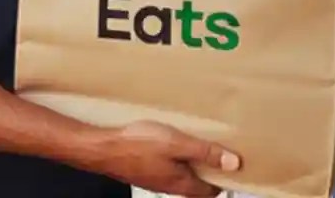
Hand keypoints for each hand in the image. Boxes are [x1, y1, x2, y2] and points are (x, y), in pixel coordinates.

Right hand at [90, 120, 240, 196]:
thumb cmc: (136, 145)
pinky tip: (170, 143)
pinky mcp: (143, 170)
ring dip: (191, 163)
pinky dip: (174, 158)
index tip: (232, 165)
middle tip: (217, 152)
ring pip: (181, 175)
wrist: (102, 148)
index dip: (223, 179)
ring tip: (196, 143)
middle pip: (196, 184)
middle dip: (208, 170)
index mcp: (182, 183)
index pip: (211, 191)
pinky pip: (166, 168)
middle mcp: (169, 185)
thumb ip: (206, 153)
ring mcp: (155, 179)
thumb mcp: (178, 144)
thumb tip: (232, 163)